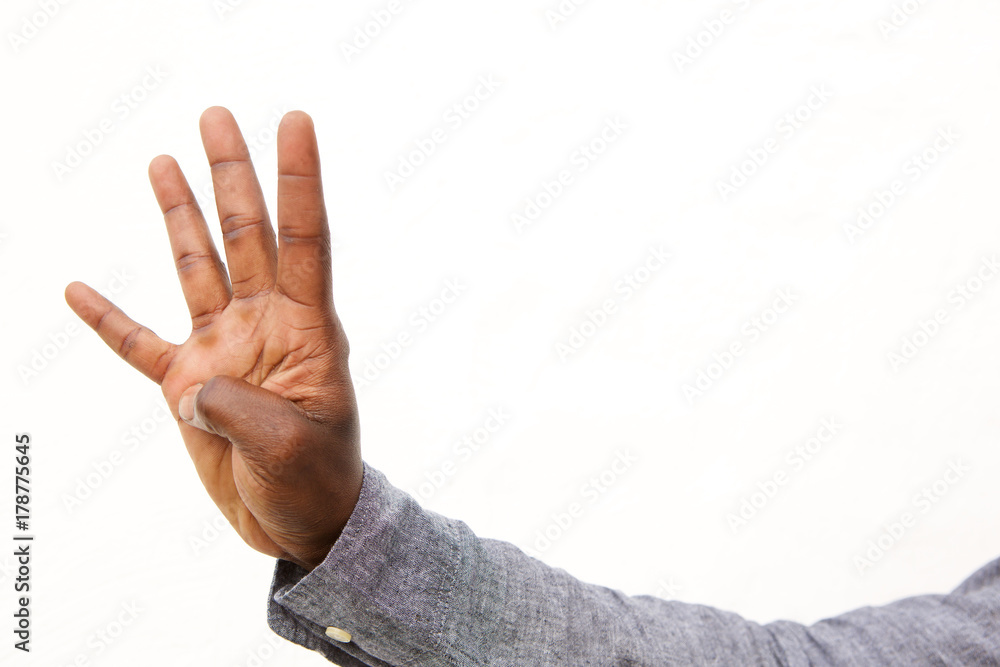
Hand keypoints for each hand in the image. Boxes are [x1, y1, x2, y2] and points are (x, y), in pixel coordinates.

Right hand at [65, 107, 362, 570]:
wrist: (300, 523)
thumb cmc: (315, 482)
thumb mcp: (289, 447)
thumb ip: (239, 407)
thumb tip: (191, 384)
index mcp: (307, 330)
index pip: (304, 239)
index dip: (298, 179)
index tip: (295, 119)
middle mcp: (265, 325)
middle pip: (246, 235)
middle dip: (231, 175)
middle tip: (217, 115)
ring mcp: (224, 349)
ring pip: (198, 268)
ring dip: (181, 215)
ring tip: (165, 160)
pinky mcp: (188, 385)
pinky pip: (140, 345)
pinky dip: (109, 320)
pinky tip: (78, 288)